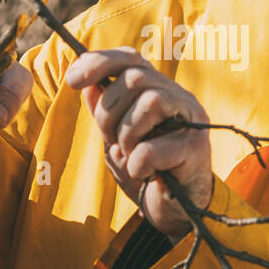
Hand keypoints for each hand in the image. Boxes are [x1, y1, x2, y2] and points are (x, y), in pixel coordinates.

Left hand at [65, 47, 212, 238]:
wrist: (176, 210)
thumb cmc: (148, 171)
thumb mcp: (118, 138)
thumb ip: (105, 111)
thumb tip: (86, 83)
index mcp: (160, 90)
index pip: (130, 58)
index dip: (99, 62)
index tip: (72, 81)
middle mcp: (179, 98)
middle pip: (135, 79)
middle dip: (109, 112)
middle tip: (112, 140)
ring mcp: (192, 121)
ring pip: (149, 103)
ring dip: (126, 136)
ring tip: (131, 157)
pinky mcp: (195, 150)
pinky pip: (152, 148)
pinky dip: (137, 164)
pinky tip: (144, 174)